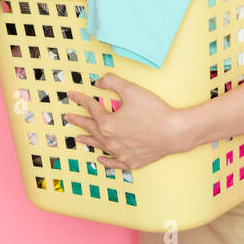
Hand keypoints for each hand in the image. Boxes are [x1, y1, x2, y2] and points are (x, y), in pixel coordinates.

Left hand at [66, 73, 190, 170]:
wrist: (175, 132)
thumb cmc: (155, 111)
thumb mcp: (131, 90)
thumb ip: (112, 82)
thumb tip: (99, 82)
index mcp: (107, 124)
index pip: (91, 108)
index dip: (81, 99)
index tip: (72, 95)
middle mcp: (110, 141)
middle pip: (91, 128)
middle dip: (78, 121)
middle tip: (68, 117)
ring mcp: (120, 153)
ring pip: (99, 145)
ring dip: (88, 140)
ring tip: (77, 138)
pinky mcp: (132, 161)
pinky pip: (113, 162)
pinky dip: (105, 160)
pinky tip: (100, 158)